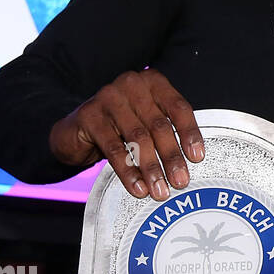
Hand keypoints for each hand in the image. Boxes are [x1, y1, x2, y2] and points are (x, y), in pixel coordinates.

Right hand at [48, 68, 203, 200]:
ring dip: (152, 168)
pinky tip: (138, 187)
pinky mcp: (89, 116)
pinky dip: (128, 171)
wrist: (75, 131)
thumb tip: (192, 160)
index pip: (178, 108)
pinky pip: (114, 148)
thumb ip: (167, 130)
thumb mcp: (147, 121)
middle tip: (180, 182)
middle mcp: (132, 84)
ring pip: (138, 138)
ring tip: (160, 191)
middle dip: (172, 157)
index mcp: (153, 82)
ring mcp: (108, 98)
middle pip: (159, 125)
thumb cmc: (121, 126)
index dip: (190, 133)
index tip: (197, 158)